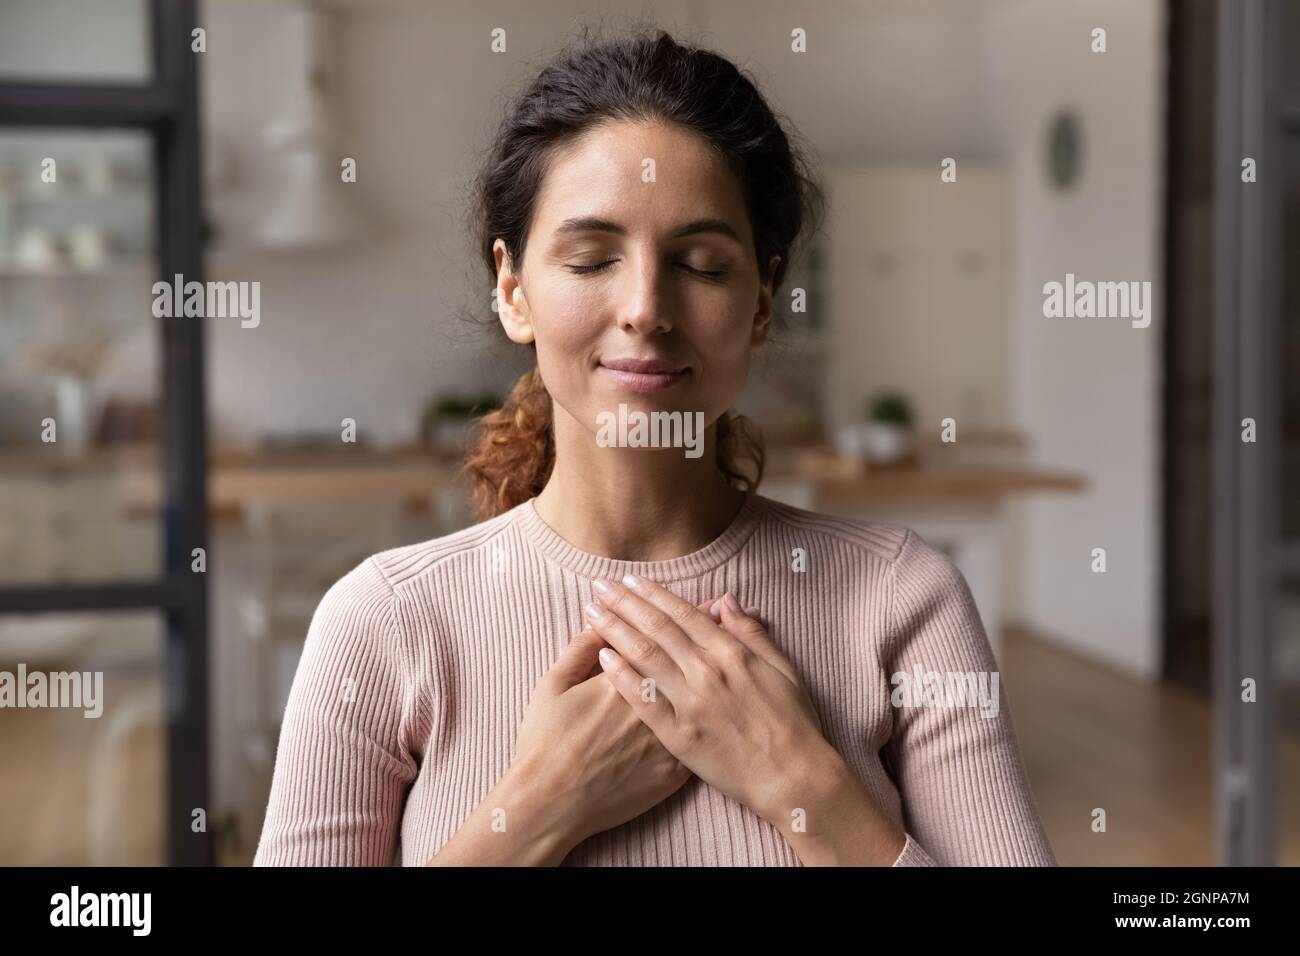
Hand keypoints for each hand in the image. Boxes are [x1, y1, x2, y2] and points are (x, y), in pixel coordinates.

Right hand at [507, 596, 728, 852]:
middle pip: (690, 661)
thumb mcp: (552, 686)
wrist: (552, 805)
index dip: (685, 614)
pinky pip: (703, 740)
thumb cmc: (545, 744)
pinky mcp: (675, 772)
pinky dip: (717, 716)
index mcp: (627, 677)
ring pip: (704, 698)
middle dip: (709, 633)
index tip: (703, 599)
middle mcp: (655, 705)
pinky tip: (725, 700)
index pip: (663, 635)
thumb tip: (601, 621)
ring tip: (732, 645)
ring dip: (719, 669)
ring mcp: (668, 740)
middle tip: (724, 607)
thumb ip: (578, 649)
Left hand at [584, 576, 829, 825]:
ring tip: (591, 613)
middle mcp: (707, 672)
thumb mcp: (781, 668)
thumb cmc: (792, 723)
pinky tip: (603, 659)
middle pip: (656, 628)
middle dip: (624, 603)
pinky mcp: (679, 736)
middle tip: (599, 586)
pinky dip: (622, 677)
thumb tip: (725, 600)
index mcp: (732, 653)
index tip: (629, 580)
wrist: (793, 777)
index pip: (683, 613)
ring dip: (615, 630)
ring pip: (645, 657)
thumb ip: (750, 632)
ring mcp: (691, 703)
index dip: (653, 594)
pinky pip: (644, 701)